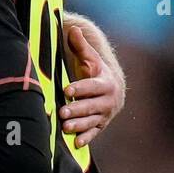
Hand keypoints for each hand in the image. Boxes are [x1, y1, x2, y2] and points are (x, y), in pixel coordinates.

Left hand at [59, 26, 124, 146]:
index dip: (80, 88)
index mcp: (106, 83)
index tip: (67, 90)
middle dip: (77, 109)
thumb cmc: (94, 70)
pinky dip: (86, 138)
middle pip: (92, 106)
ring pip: (92, 121)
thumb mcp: (89, 57)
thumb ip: (80, 46)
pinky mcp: (101, 125)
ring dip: (79, 125)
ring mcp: (105, 114)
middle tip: (62, 111)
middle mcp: (108, 100)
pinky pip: (94, 133)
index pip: (92, 86)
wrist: (111, 87)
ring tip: (65, 127)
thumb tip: (74, 29)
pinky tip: (75, 143)